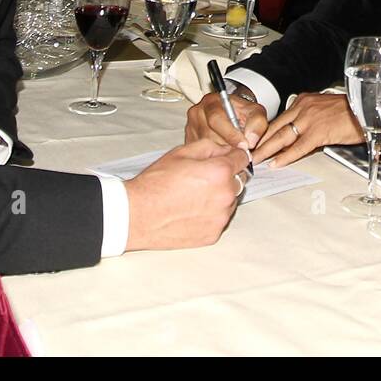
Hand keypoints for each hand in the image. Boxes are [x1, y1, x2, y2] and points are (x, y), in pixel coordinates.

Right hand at [124, 138, 250, 249]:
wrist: (137, 214)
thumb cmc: (156, 183)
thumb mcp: (181, 152)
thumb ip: (211, 146)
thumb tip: (226, 150)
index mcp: (220, 172)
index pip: (243, 158)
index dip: (234, 156)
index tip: (226, 158)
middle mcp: (225, 195)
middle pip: (239, 180)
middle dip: (227, 176)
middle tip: (203, 178)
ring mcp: (221, 217)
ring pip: (231, 201)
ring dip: (220, 196)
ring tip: (194, 196)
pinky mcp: (214, 234)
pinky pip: (220, 219)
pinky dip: (211, 214)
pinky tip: (191, 210)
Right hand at [185, 90, 266, 149]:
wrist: (233, 116)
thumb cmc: (242, 113)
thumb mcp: (256, 112)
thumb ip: (257, 123)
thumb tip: (251, 140)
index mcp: (211, 102)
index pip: (216, 119)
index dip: (231, 134)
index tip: (244, 145)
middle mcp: (197, 113)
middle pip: (210, 136)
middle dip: (229, 146)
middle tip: (242, 151)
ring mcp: (191, 128)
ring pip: (206, 147)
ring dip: (223, 152)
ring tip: (234, 150)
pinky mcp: (190, 141)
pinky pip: (203, 154)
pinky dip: (215, 156)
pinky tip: (224, 152)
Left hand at [254, 92, 362, 166]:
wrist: (367, 109)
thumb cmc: (351, 111)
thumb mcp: (325, 109)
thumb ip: (309, 119)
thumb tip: (298, 134)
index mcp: (304, 101)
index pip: (279, 119)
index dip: (265, 132)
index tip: (256, 141)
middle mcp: (303, 107)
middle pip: (275, 127)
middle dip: (260, 142)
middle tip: (249, 152)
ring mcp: (309, 119)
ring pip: (282, 137)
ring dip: (267, 150)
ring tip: (257, 160)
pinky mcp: (318, 132)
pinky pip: (298, 147)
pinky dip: (285, 156)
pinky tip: (276, 163)